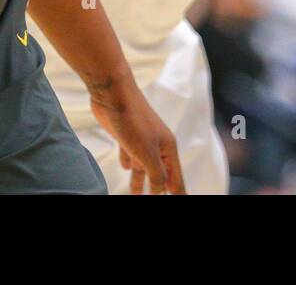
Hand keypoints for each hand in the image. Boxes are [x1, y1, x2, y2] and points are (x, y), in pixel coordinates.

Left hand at [89, 78, 185, 194]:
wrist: (114, 93)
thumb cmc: (133, 121)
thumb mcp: (147, 153)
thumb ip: (156, 174)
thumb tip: (160, 191)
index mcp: (167, 149)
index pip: (175, 178)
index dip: (178, 193)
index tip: (181, 201)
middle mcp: (157, 145)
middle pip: (160, 173)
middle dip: (157, 189)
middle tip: (153, 200)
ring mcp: (141, 139)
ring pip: (142, 165)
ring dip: (139, 180)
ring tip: (135, 194)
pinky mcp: (125, 134)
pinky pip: (129, 152)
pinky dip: (128, 161)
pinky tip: (124, 167)